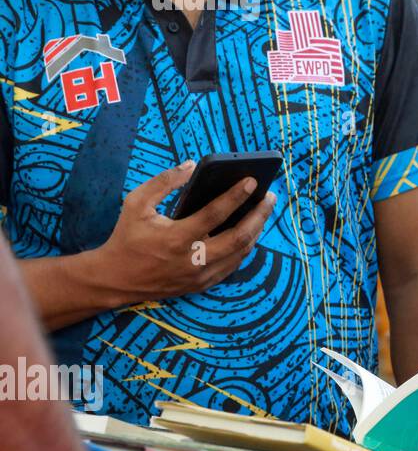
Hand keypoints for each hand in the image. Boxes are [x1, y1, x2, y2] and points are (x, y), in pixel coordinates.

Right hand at [88, 161, 275, 304]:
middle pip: (238, 237)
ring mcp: (199, 275)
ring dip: (256, 231)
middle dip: (259, 215)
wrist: (114, 278)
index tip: (251, 181)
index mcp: (176, 238)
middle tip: (270, 197)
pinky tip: (250, 231)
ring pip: (240, 253)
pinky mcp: (202, 284)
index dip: (236, 196)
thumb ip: (164, 182)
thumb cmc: (127, 237)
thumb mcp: (136, 204)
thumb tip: (192, 166)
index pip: (215, 214)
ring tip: (263, 211)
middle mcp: (192, 259)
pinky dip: (244, 247)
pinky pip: (232, 265)